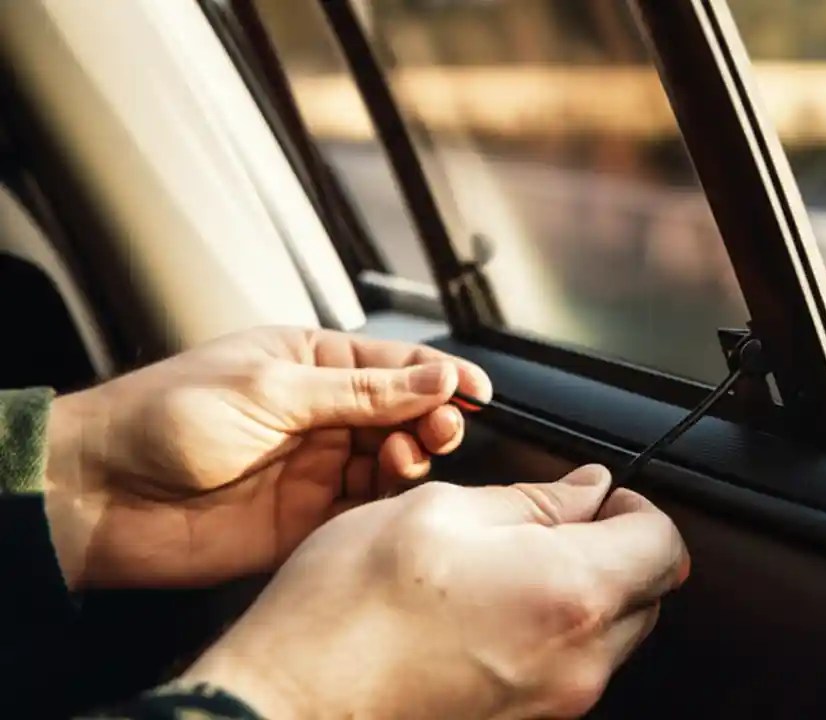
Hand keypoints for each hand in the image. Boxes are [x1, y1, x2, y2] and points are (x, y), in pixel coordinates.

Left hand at [42, 326, 491, 589]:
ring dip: (412, 456)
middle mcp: (322, 414)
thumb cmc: (168, 419)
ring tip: (407, 456)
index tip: (478, 391)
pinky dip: (389, 502)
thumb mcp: (273, 390)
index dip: (442, 376)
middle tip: (442, 428)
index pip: (397, 364)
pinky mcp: (310, 518)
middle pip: (405, 413)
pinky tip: (388, 491)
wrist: (103, 495)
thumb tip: (439, 377)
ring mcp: (319, 467)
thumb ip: (362, 391)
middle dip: (432, 418)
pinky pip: (368, 509)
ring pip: (394, 462)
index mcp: (311, 364)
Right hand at [181, 466, 690, 719]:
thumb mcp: (441, 511)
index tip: (599, 499)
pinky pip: (567, 670)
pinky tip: (487, 613)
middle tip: (550, 527)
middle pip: (647, 593)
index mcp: (570, 593)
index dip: (635, 508)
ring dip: (582, 594)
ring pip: (610, 635)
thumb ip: (533, 500)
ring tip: (506, 570)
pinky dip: (550, 635)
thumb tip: (586, 490)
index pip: (663, 543)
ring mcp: (553, 703)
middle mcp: (578, 660)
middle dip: (615, 551)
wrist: (290, 706)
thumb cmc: (347, 612)